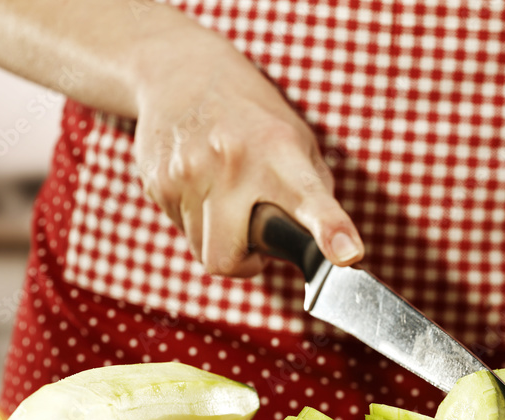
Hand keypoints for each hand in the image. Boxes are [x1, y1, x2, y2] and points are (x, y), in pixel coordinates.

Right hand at [132, 34, 362, 275]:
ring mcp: (189, 172)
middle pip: (228, 258)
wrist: (180, 71)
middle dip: (242, 263)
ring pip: (202, 251)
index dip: (330, 230)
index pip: (310, 200)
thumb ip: (316, 194)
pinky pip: (180, 231)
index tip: (346, 254)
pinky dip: (195, 221)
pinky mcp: (158, 181)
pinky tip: (201, 186)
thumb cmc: (252, 116)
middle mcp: (233, 162)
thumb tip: (332, 247)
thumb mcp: (298, 140)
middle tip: (254, 235)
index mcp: (281, 151)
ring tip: (226, 200)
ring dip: (219, 240)